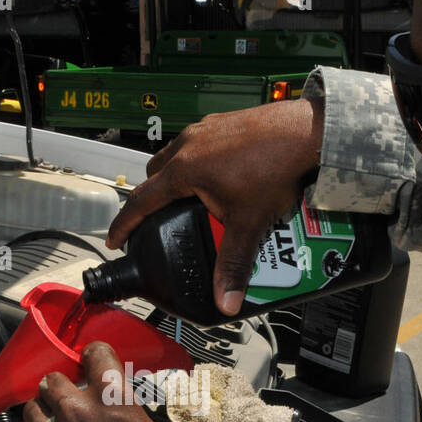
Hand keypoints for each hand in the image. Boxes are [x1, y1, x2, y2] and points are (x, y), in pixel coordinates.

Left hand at [12, 341, 173, 421]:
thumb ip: (121, 408)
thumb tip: (109, 402)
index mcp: (111, 396)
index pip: (96, 354)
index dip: (93, 355)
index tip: (90, 360)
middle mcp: (76, 407)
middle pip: (53, 380)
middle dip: (59, 388)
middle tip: (67, 402)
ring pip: (32, 406)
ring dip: (43, 413)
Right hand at [106, 97, 324, 315]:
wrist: (306, 131)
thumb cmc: (275, 166)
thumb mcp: (249, 223)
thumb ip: (234, 264)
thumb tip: (225, 299)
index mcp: (183, 169)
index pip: (140, 200)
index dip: (124, 223)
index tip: (115, 240)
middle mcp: (188, 144)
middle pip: (155, 174)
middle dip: (152, 198)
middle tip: (158, 220)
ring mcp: (206, 129)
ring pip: (176, 155)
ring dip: (176, 176)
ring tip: (192, 200)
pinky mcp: (225, 122)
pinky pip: (200, 143)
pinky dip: (200, 161)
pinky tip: (222, 176)